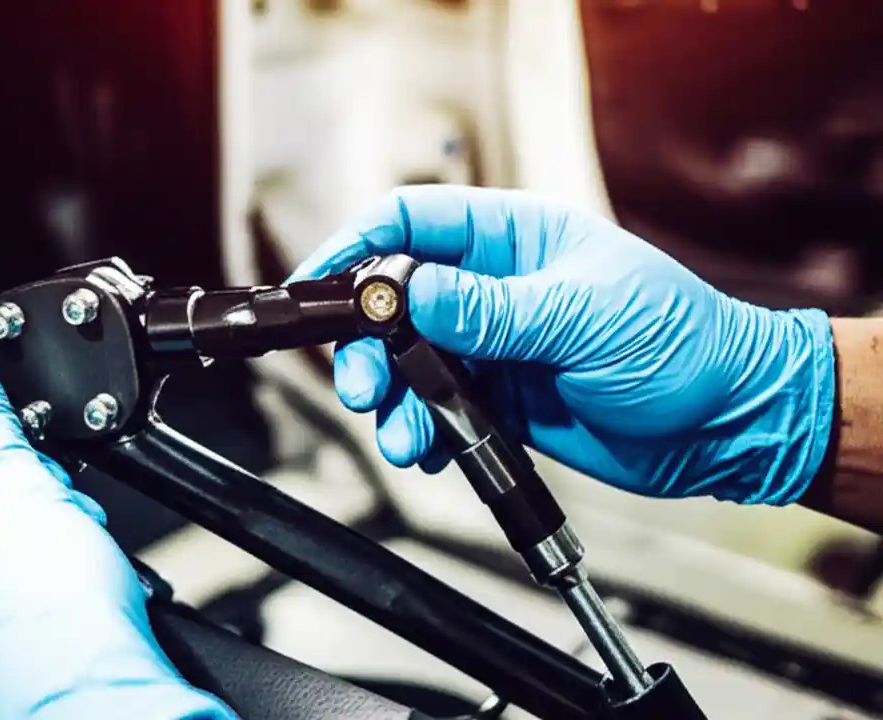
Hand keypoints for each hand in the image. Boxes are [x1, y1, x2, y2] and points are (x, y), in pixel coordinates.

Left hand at [0, 336, 234, 718]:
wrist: (79, 715)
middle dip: (19, 503)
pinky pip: (7, 621)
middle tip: (56, 513)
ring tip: (73, 563)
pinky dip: (40, 608)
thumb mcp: (3, 471)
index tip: (26, 455)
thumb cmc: (33, 612)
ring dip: (36, 553)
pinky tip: (72, 608)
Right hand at [290, 185, 834, 503]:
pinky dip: (419, 431)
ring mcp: (492, 344)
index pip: (412, 222)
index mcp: (513, 239)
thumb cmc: (683, 346)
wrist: (728, 425)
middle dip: (364, 344)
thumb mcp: (583, 317)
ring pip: (406, 363)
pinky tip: (426, 448)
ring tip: (401, 431)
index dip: (357, 246)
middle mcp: (492, 287)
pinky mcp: (497, 398)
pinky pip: (435, 410)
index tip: (319, 282)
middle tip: (363, 383)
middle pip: (392, 301)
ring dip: (389, 398)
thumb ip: (490, 310)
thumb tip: (411, 296)